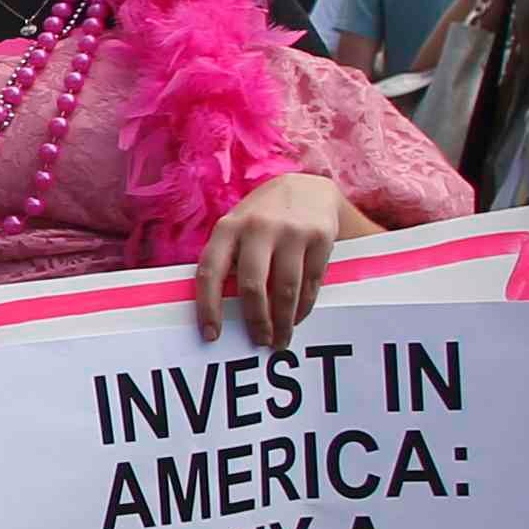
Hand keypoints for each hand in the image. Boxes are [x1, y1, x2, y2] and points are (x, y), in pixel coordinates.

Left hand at [192, 170, 343, 347]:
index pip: (210, 270)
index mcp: (228, 227)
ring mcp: (291, 231)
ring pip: (285, 289)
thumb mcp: (237, 228)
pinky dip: (303, 307)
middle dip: (256, 320)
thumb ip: (228, 260)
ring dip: (283, 321)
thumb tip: (221, 313)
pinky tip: (297, 318)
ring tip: (280, 339)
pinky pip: (311, 283)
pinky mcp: (320, 237)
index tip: (212, 335)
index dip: (208, 306)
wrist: (307, 187)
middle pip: (252, 284)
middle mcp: (258, 227)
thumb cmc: (262, 219)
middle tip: (260, 341)